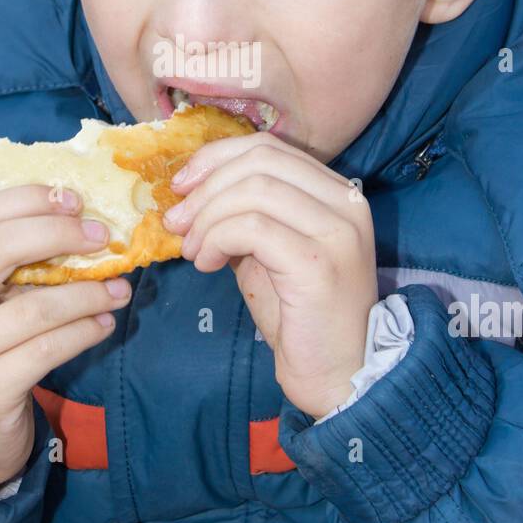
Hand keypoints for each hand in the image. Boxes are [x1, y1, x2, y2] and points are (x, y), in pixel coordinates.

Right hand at [0, 184, 130, 508]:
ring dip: (87, 293)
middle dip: (59, 234)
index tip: (75, 199)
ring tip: (119, 289)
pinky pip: (46, 350)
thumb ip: (6, 270)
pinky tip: (105, 324)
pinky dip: (84, 332)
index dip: (28, 200)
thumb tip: (75, 220)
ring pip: (34, 306)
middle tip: (104, 236)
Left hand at [162, 133, 377, 420]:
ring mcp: (337, 230)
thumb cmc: (300, 315)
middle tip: (177, 221)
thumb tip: (191, 191)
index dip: (217, 158)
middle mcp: (345, 203)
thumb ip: (245, 215)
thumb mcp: (269, 251)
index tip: (183, 186)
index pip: (269, 148)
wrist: (339, 374)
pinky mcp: (318, 262)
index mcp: (336, 193)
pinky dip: (217, 239)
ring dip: (207, 217)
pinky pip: (251, 228)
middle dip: (206, 186)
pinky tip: (207, 264)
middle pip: (260, 161)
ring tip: (193, 249)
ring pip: (253, 191)